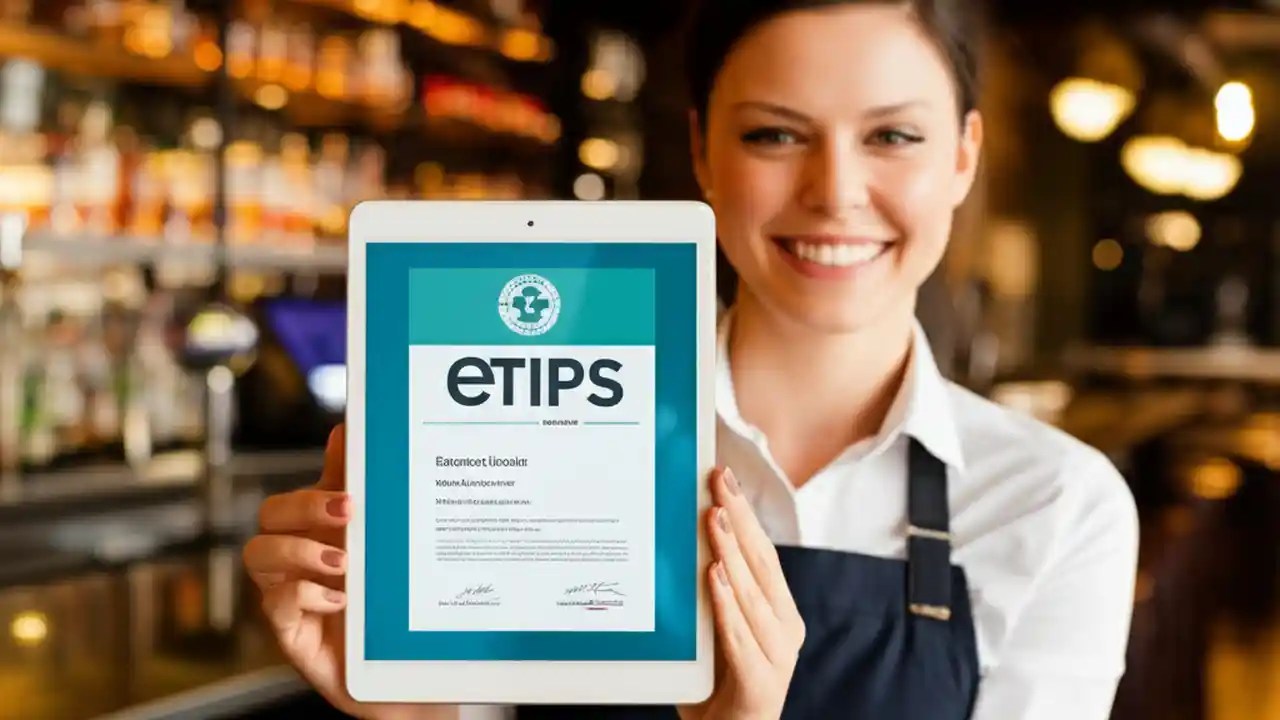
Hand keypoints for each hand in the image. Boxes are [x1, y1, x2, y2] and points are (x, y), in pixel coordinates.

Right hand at [243, 425, 446, 719]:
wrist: (405, 675)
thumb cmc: (391, 610)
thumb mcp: (384, 548)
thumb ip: (365, 494)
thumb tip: (345, 432)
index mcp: (321, 533)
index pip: (298, 494)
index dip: (313, 483)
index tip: (347, 485)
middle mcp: (299, 559)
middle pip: (270, 515)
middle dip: (303, 506)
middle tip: (347, 512)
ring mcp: (289, 594)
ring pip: (259, 553)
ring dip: (299, 550)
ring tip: (343, 563)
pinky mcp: (289, 631)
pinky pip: (274, 603)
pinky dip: (304, 595)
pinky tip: (339, 600)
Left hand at [678, 467, 805, 719]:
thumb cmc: (716, 680)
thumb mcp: (713, 626)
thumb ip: (710, 591)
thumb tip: (684, 534)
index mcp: (780, 611)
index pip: (763, 553)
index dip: (746, 513)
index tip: (725, 476)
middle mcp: (786, 629)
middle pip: (762, 565)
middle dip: (739, 519)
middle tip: (718, 481)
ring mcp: (778, 657)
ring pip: (752, 596)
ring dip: (731, 553)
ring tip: (713, 519)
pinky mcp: (761, 683)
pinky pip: (740, 637)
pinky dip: (726, 604)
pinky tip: (713, 577)